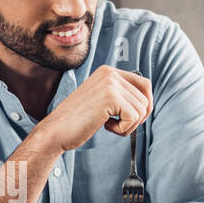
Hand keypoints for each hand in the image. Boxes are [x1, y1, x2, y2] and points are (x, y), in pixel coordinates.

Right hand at [35, 65, 152, 151]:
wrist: (56, 130)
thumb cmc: (77, 120)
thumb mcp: (100, 100)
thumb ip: (120, 95)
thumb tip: (147, 102)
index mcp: (108, 71)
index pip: (144, 83)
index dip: (145, 103)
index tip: (136, 117)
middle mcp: (110, 73)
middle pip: (145, 97)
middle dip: (137, 117)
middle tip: (119, 124)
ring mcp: (110, 83)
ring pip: (142, 109)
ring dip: (128, 125)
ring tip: (108, 125)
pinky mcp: (111, 97)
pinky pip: (133, 117)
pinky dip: (123, 129)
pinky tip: (105, 126)